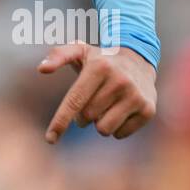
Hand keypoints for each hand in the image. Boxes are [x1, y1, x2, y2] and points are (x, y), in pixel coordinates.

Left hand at [38, 43, 156, 142]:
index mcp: (99, 68)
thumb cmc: (101, 60)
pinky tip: (120, 110)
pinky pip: (120, 134)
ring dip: (99, 123)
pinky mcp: (148, 110)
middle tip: (91, 100)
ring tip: (105, 106)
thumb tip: (41, 70)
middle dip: (83, 115)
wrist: (139, 60)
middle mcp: (120, 81)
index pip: (74, 101)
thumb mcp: (80, 51)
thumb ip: (58, 56)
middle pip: (87, 117)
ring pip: (103, 129)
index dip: (60, 122)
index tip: (50, 139)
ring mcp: (136, 96)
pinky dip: (115, 128)